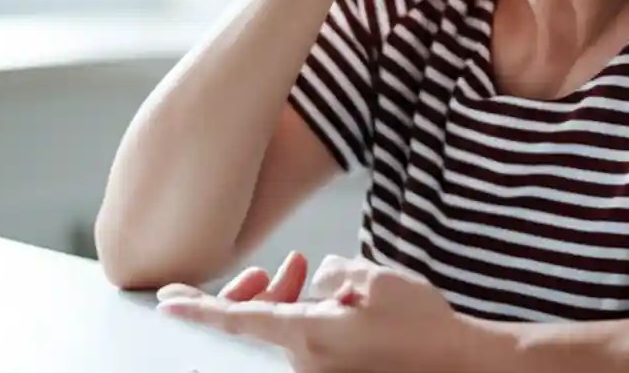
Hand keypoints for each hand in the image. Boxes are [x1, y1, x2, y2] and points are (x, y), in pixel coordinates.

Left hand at [156, 253, 470, 372]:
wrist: (462, 367)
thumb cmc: (423, 326)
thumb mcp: (376, 279)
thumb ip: (333, 272)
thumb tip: (317, 279)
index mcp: (310, 337)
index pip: (241, 319)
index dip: (200, 308)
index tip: (165, 301)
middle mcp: (308, 365)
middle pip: (271, 321)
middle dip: (276, 289)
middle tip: (295, 265)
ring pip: (295, 333)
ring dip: (306, 306)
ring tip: (343, 288)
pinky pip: (314, 347)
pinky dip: (320, 323)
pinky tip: (353, 307)